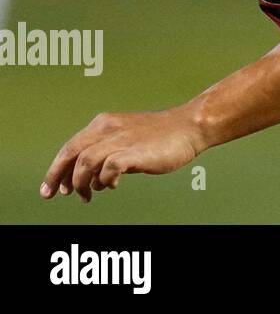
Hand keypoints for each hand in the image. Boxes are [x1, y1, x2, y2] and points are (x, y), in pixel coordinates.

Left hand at [40, 105, 208, 202]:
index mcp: (104, 124)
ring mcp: (122, 140)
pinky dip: (105, 179)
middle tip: (55, 195)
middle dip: (58, 176)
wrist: (189, 127)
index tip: (51, 188)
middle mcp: (108, 129)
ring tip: (89, 194)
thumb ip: (106, 153)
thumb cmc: (161, 136)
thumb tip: (89, 179)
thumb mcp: (126, 139)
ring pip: (85, 162)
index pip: (70, 147)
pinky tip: (112, 185)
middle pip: (71, 153)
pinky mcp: (135, 152)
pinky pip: (108, 168)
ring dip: (81, 182)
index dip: (56, 169)